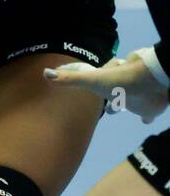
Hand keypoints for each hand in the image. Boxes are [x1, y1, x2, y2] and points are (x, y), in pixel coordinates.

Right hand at [44, 52, 168, 123]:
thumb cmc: (119, 80)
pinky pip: (146, 114)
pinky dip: (145, 117)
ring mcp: (134, 98)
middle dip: (108, 93)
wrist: (149, 84)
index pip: (100, 75)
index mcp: (107, 80)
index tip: (89, 80)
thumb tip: (45, 73)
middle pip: (113, 88)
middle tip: (102, 99)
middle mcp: (120, 87)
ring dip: (124, 103)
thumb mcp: (91, 80)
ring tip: (117, 108)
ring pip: (128, 100)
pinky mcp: (146, 109)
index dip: (95, 76)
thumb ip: (70, 79)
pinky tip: (144, 121)